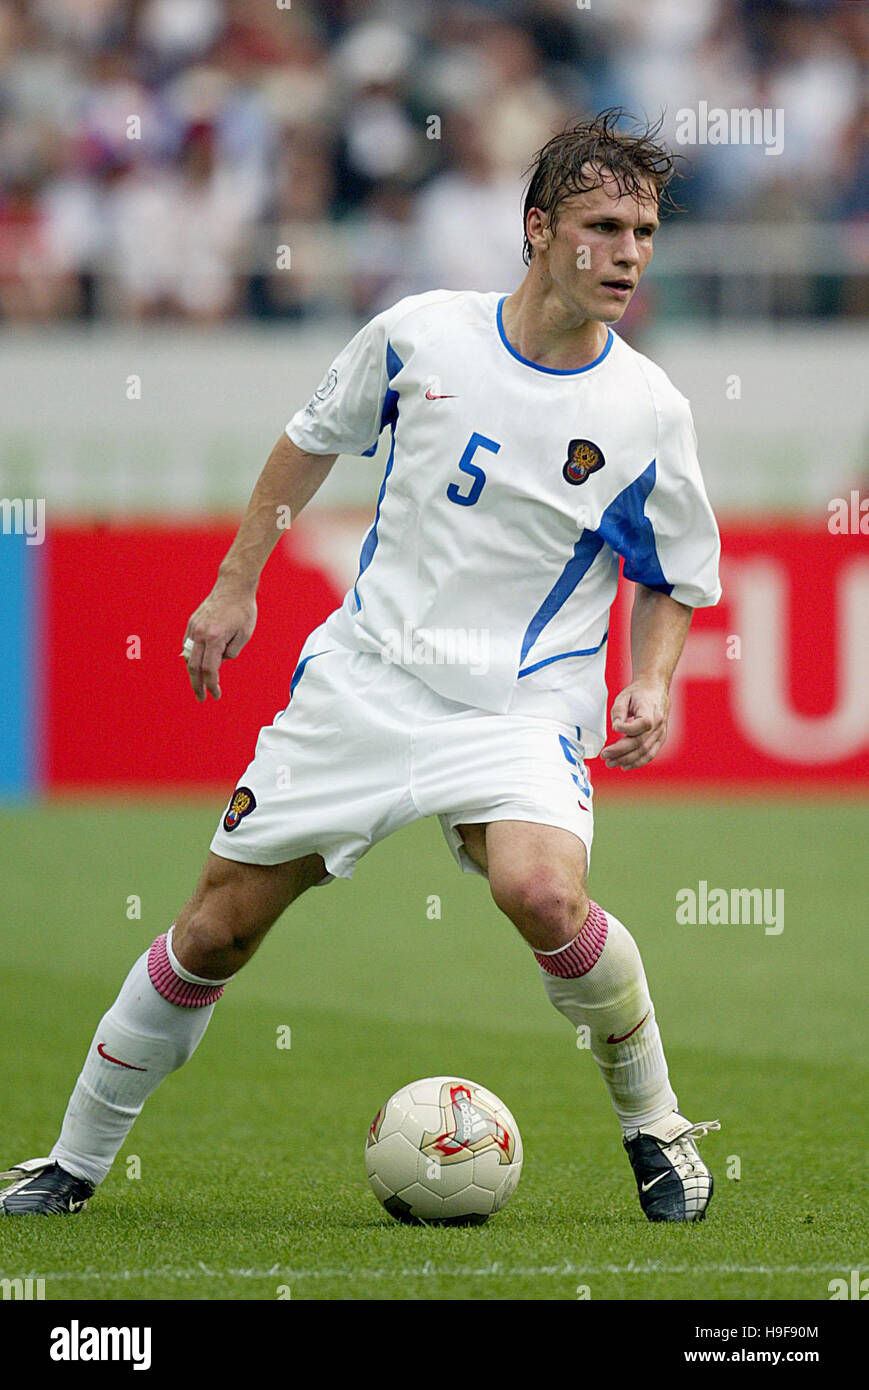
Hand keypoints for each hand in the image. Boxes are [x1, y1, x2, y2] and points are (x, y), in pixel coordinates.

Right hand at [181, 584, 256, 701]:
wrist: (233, 586)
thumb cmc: (242, 610)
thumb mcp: (244, 635)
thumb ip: (231, 652)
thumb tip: (220, 662)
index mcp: (215, 638)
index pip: (210, 669)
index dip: (212, 685)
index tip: (215, 694)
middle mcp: (200, 634)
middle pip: (194, 667)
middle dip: (197, 685)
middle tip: (201, 697)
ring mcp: (194, 628)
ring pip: (188, 657)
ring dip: (192, 673)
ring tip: (198, 684)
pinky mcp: (192, 623)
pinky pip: (187, 645)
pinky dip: (190, 658)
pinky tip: (195, 666)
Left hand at [601, 680, 669, 769]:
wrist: (655, 689)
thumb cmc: (638, 693)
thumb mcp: (624, 696)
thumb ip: (618, 712)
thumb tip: (616, 728)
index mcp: (651, 711)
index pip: (641, 725)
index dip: (626, 729)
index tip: (614, 728)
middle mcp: (658, 724)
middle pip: (640, 743)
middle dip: (620, 752)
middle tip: (604, 756)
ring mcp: (661, 733)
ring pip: (645, 752)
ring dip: (627, 760)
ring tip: (611, 763)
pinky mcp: (660, 739)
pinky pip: (650, 754)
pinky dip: (638, 762)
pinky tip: (625, 765)